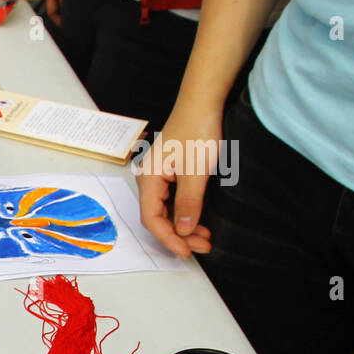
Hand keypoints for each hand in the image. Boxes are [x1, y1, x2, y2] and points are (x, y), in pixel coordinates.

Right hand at [137, 103, 220, 258]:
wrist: (202, 101)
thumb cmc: (197, 128)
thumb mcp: (196, 171)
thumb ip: (188, 202)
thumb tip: (182, 229)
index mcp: (148, 179)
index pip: (152, 218)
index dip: (168, 238)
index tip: (186, 252)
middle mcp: (149, 179)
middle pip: (158, 216)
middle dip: (179, 235)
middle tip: (201, 247)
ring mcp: (159, 175)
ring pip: (167, 209)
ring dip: (184, 225)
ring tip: (204, 237)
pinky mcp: (170, 171)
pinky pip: (173, 199)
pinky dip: (185, 212)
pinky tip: (199, 219)